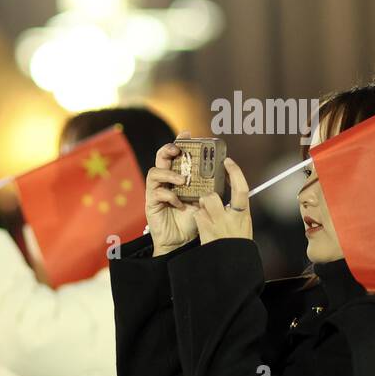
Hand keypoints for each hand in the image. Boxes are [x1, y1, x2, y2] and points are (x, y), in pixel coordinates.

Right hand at [147, 131, 199, 256]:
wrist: (182, 242)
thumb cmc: (192, 220)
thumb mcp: (203, 200)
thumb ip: (208, 187)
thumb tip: (223, 174)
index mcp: (178, 176)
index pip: (176, 155)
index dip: (179, 142)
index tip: (187, 133)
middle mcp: (166, 181)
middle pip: (161, 157)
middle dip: (168, 149)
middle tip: (178, 149)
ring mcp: (156, 191)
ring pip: (154, 172)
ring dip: (169, 173)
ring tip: (182, 180)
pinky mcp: (151, 204)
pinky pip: (157, 193)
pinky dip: (169, 195)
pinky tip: (179, 202)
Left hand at [192, 158, 251, 244]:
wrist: (229, 265)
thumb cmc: (235, 244)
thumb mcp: (243, 225)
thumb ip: (237, 209)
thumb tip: (233, 192)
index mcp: (243, 215)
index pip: (242, 188)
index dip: (235, 172)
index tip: (228, 162)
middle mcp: (230, 219)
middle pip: (214, 195)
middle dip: (209, 196)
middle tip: (210, 202)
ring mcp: (216, 224)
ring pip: (203, 203)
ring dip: (203, 207)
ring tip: (208, 217)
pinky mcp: (205, 230)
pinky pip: (198, 215)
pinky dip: (199, 218)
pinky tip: (204, 227)